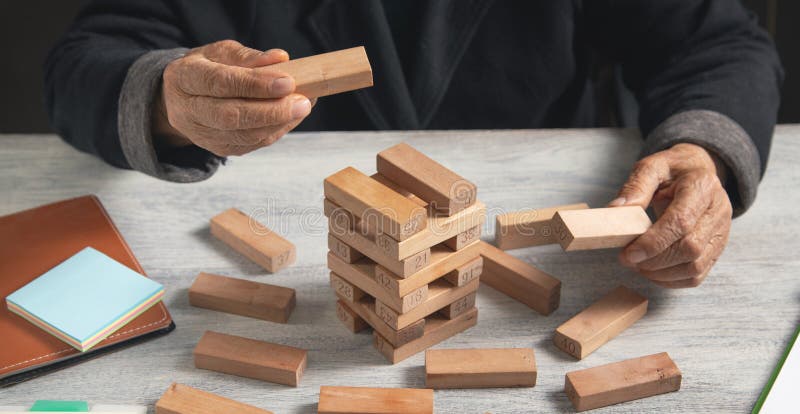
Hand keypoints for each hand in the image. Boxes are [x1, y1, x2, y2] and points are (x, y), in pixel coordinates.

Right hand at [153, 40, 312, 155]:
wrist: (182, 98)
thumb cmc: (207, 69)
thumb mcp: (220, 53)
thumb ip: (248, 56)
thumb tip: (280, 58)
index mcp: (185, 78)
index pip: (221, 83)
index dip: (255, 84)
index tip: (288, 82)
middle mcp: (188, 110)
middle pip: (231, 116)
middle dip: (271, 111)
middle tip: (302, 103)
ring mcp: (202, 134)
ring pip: (243, 136)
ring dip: (277, 124)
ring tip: (302, 108)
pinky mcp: (218, 148)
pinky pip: (250, 145)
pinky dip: (275, 132)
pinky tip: (291, 118)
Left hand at [611, 143, 731, 287]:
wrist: (699, 172)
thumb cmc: (673, 170)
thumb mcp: (652, 166)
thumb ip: (635, 187)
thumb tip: (616, 210)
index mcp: (701, 186)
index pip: (681, 222)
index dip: (653, 242)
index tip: (629, 253)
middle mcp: (718, 210)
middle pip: (690, 248)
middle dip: (654, 260)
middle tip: (628, 259)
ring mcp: (721, 232)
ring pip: (695, 266)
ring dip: (661, 273)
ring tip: (638, 265)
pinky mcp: (717, 248)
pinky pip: (697, 275)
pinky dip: (672, 280)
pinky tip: (653, 271)